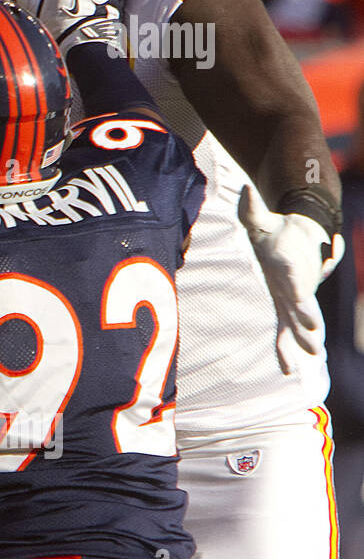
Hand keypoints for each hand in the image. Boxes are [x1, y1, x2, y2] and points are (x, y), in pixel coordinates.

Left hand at [238, 187, 339, 373]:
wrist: (300, 237)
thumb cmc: (275, 229)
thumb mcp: (260, 219)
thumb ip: (252, 208)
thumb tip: (244, 189)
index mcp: (289, 264)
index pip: (294, 276)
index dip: (297, 285)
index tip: (301, 295)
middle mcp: (296, 285)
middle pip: (303, 304)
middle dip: (308, 319)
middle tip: (314, 335)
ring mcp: (294, 299)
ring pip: (300, 324)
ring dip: (304, 340)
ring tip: (311, 356)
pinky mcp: (287, 308)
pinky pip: (285, 331)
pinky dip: (285, 349)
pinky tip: (286, 369)